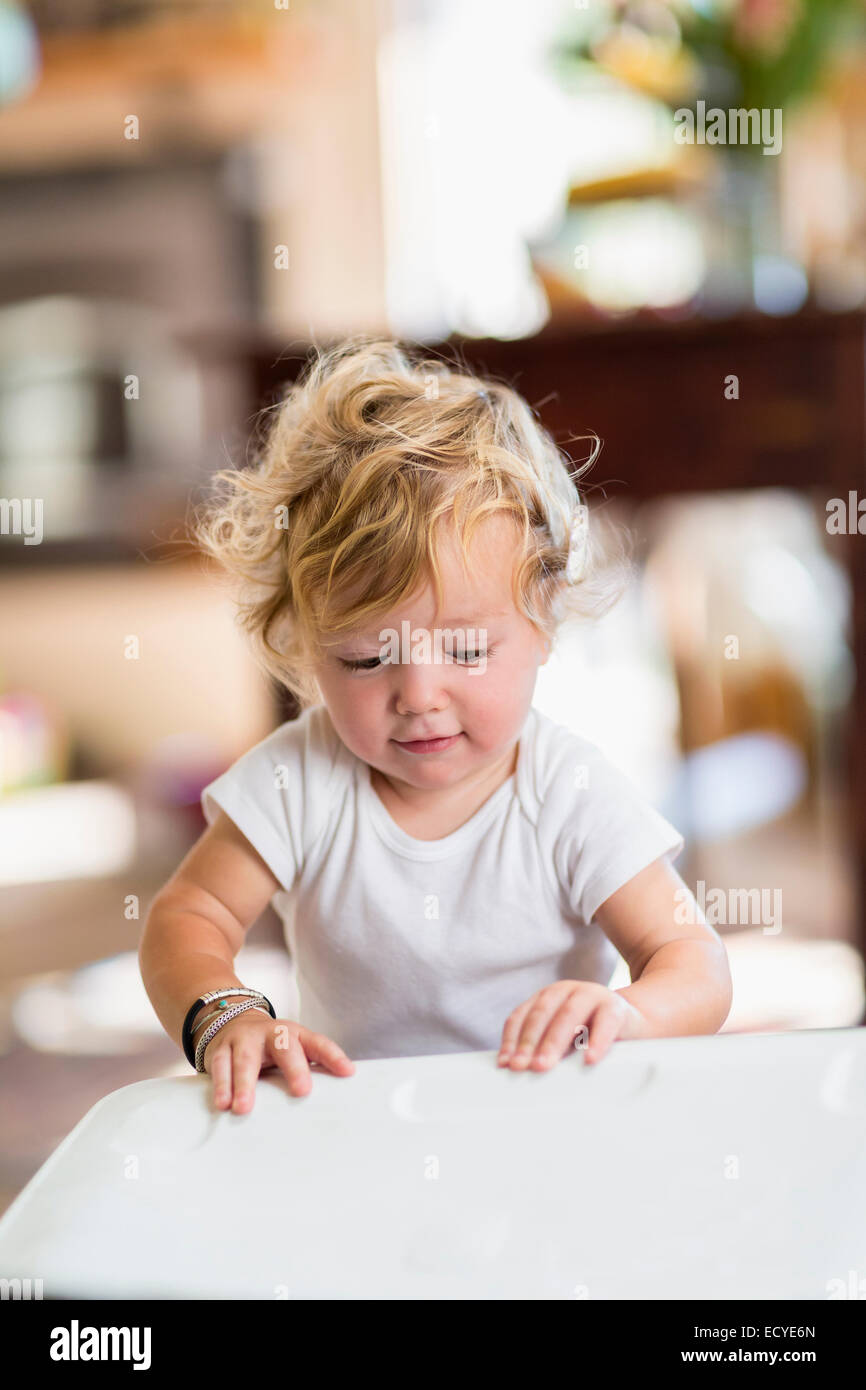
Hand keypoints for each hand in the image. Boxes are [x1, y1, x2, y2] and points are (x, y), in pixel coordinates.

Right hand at [201, 1011, 354, 1112]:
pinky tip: (223, 1103)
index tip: (348, 1072)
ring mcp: (246, 1039)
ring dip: (245, 1084)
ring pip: (246, 1059)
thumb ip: (308, 1068)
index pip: (319, 1043)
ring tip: (244, 1108)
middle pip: (285, 1048)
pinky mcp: (222, 1048)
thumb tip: (332, 1099)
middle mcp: (272, 1033)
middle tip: (302, 1091)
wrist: (233, 1021)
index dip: (334, 1056)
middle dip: (294, 1068)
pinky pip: (221, 1066)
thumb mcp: (291, 1051)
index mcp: (296, 1035)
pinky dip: (222, 1085)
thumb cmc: (270, 1047)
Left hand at [497, 981, 644, 1070]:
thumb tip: (518, 1070)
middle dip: (528, 1042)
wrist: (636, 1021)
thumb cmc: (592, 1032)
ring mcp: (592, 994)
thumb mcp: (564, 1037)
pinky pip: (605, 1022)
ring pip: (568, 1015)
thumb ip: (543, 1046)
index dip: (512, 1040)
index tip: (505, 1063)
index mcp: (548, 997)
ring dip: (553, 1042)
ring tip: (544, 1065)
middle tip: (522, 1067)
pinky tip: (589, 1059)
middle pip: (541, 1015)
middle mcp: (566, 990)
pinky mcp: (616, 1006)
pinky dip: (596, 1041)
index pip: (522, 1016)